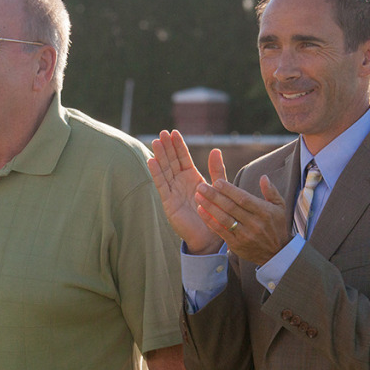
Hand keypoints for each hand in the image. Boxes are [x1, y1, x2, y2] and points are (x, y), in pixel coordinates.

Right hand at [148, 130, 226, 254]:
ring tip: (156, 141)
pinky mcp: (168, 202)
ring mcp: (173, 191)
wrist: (210, 237)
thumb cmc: (214, 214)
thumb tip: (216, 149)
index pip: (183, 158)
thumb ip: (216, 170)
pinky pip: (161, 185)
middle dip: (167, 147)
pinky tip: (151, 161)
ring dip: (160, 156)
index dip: (178, 145)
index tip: (174, 132)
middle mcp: (180, 182)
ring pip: (165, 170)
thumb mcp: (218, 188)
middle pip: (172, 161)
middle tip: (163, 132)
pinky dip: (156, 173)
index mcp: (192, 178)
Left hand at [194, 174, 291, 264]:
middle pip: (231, 207)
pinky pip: (220, 231)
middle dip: (214, 196)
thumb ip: (271, 191)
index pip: (243, 199)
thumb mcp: (280, 207)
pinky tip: (200, 210)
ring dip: (209, 207)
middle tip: (201, 186)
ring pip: (224, 218)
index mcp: (264, 212)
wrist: (276, 254)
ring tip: (198, 196)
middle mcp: (254, 223)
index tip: (216, 181)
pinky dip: (209, 221)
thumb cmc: (276, 226)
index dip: (229, 190)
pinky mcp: (236, 244)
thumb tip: (263, 177)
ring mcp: (245, 235)